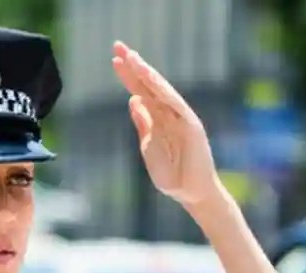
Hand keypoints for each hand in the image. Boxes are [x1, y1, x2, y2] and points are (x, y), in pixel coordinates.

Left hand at [111, 42, 222, 207]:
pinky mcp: (191, 125)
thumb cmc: (171, 175)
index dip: (127, 75)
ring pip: (161, 90)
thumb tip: (134, 100)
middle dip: (133, 65)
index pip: (140, 91)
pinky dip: (163, 92)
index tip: (114, 59)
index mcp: (157, 118)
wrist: (190, 193)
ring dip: (146, 73)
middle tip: (118, 46)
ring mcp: (181, 117)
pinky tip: (151, 80)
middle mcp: (169, 113)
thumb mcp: (149, 147)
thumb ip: (144, 124)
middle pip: (148, 85)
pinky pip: (175, 104)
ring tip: (131, 58)